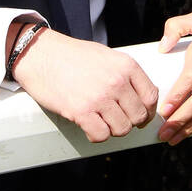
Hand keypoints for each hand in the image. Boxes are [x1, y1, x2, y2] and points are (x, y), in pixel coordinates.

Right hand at [12, 29, 158, 143]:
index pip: (151, 97)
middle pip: (138, 116)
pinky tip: (88, 125)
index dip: (148, 111)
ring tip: (100, 120)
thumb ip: (126, 74)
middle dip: (129, 122)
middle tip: (116, 119)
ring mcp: (99, 97)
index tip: (140, 116)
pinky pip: (101, 136)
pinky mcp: (81, 111)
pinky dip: (96, 135)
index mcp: (126, 65)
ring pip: (121, 129)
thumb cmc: (71, 55)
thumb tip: (141, 97)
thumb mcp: (106, 56)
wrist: (40, 54)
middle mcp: (116, 81)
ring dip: (112, 129)